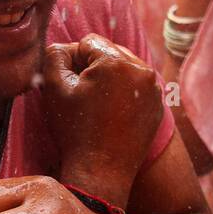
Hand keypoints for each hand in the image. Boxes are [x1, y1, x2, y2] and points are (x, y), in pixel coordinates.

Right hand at [41, 35, 162, 205]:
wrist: (101, 171)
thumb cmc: (74, 130)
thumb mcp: (53, 88)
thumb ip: (54, 55)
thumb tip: (65, 48)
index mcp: (117, 62)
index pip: (89, 43)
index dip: (73, 61)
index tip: (70, 86)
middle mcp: (141, 70)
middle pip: (110, 53)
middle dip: (94, 68)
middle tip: (82, 96)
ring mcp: (154, 88)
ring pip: (124, 69)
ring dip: (109, 79)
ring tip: (97, 106)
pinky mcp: (158, 104)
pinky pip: (136, 87)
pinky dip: (123, 94)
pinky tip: (110, 114)